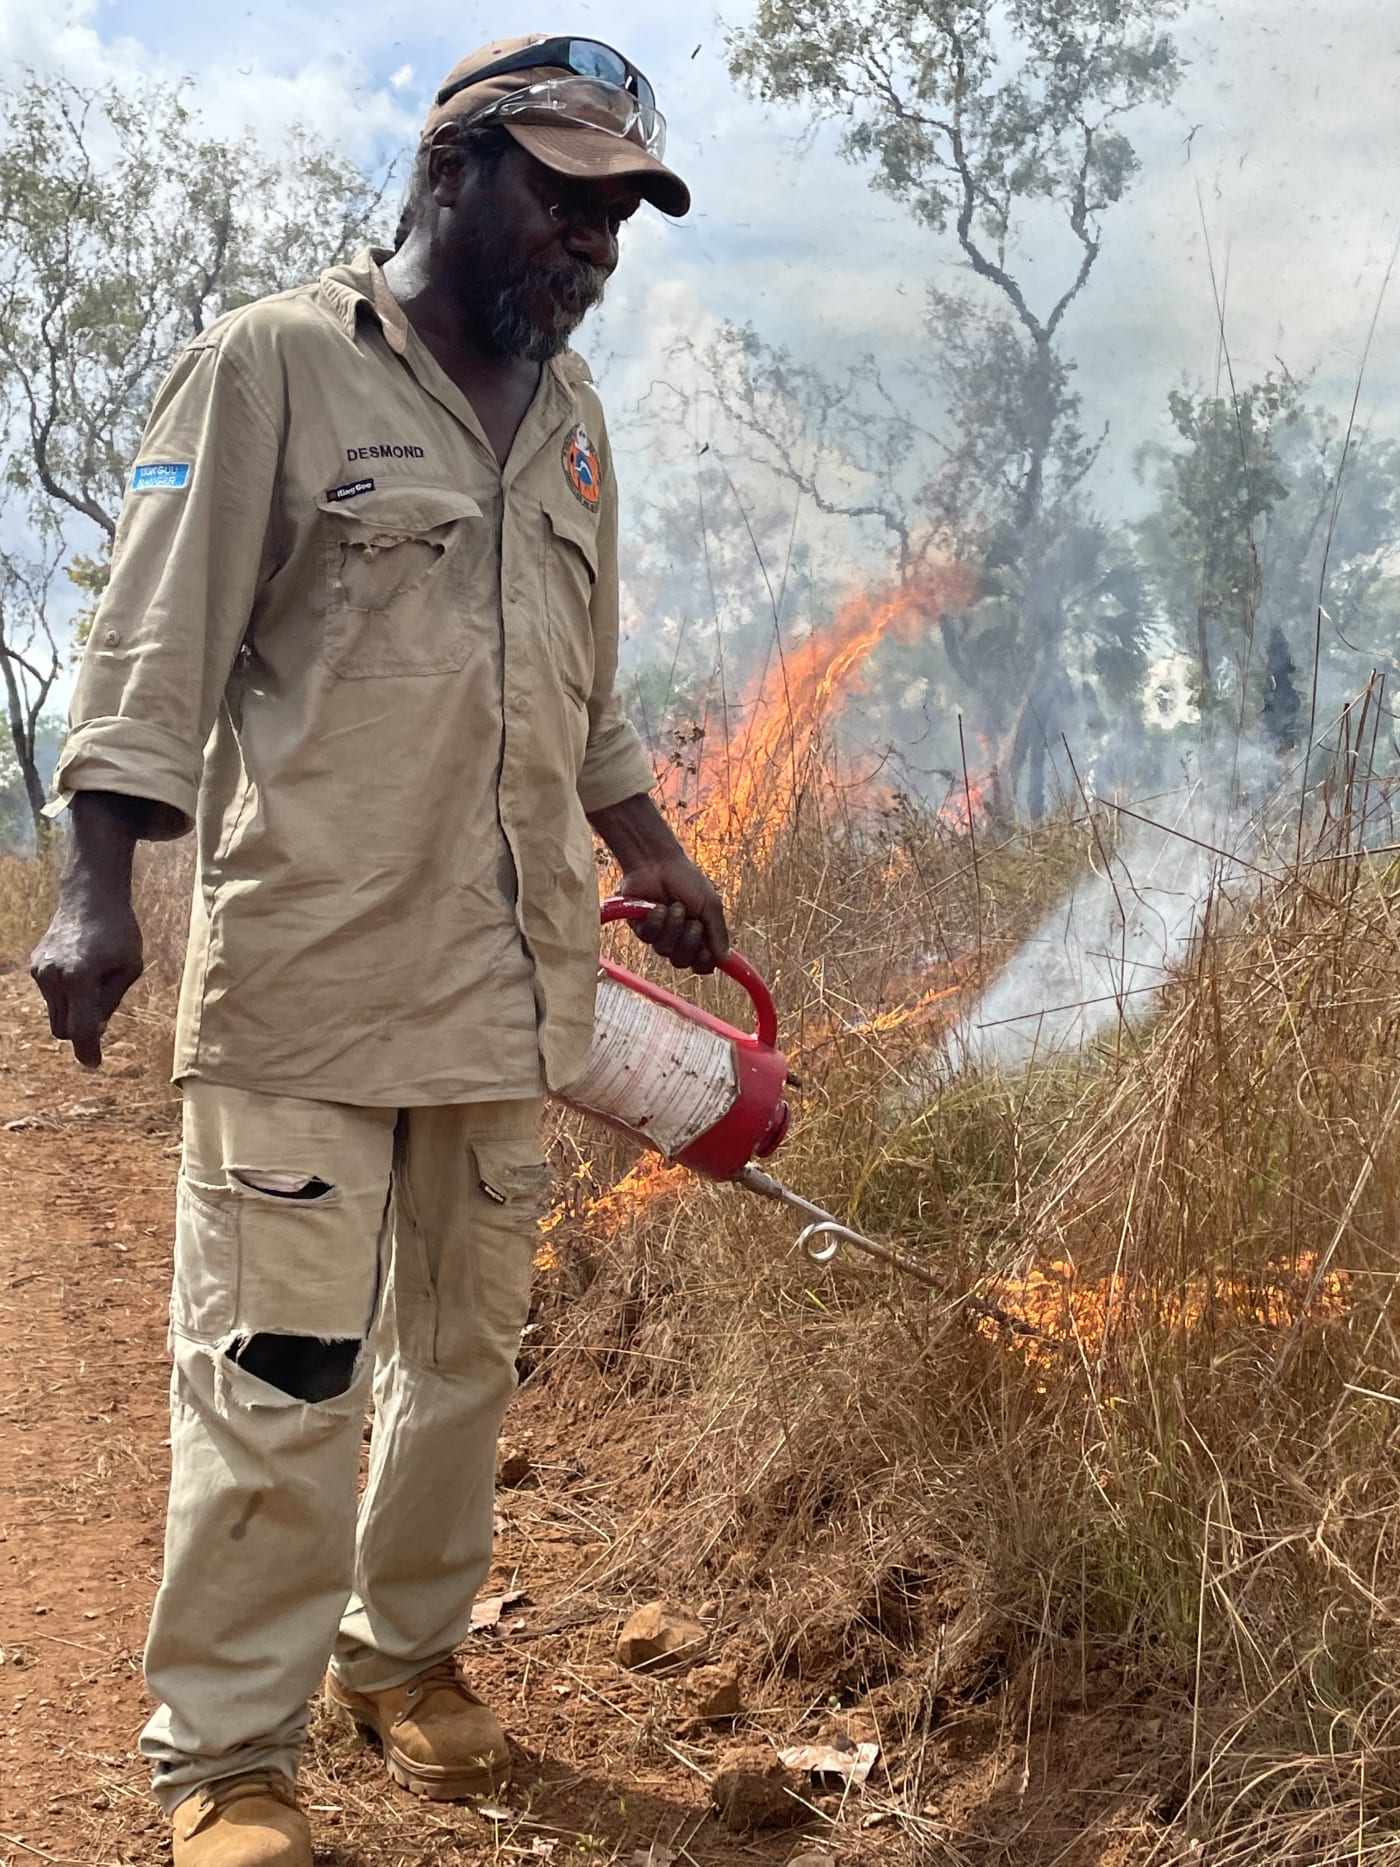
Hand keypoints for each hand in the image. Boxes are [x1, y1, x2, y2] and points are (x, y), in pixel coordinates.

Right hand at [30, 892, 143, 1067]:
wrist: (89, 897)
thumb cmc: (118, 931)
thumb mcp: (130, 968)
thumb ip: (112, 1001)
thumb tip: (98, 1028)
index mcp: (80, 979)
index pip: (80, 1029)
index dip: (88, 1050)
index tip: (94, 1063)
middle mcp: (54, 977)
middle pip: (63, 1029)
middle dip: (81, 1031)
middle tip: (102, 1016)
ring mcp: (40, 972)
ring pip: (56, 1013)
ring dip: (74, 1010)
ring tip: (94, 979)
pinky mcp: (35, 966)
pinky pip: (51, 995)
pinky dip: (66, 994)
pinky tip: (81, 969)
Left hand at [617, 851, 728, 973]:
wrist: (659, 863)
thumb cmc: (686, 880)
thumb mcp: (710, 904)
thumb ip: (718, 932)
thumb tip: (725, 959)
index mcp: (698, 936)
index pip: (702, 964)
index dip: (704, 963)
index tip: (706, 952)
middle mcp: (678, 940)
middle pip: (682, 962)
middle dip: (688, 940)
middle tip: (692, 921)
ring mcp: (658, 936)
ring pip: (665, 950)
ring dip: (673, 925)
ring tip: (674, 905)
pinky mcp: (640, 929)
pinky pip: (649, 937)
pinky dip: (656, 920)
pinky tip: (657, 906)